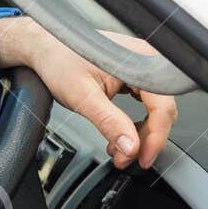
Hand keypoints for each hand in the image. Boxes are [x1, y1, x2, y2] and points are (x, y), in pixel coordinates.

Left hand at [0, 15, 177, 169]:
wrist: (44, 49)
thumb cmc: (59, 62)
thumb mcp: (83, 97)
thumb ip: (110, 122)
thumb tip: (131, 148)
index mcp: (142, 60)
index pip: (163, 107)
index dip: (155, 138)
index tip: (141, 160)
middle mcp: (148, 60)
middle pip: (163, 110)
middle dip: (144, 139)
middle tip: (125, 159)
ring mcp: (143, 66)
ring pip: (155, 109)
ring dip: (139, 133)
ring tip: (117, 149)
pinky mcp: (135, 74)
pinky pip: (145, 103)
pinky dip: (134, 122)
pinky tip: (120, 133)